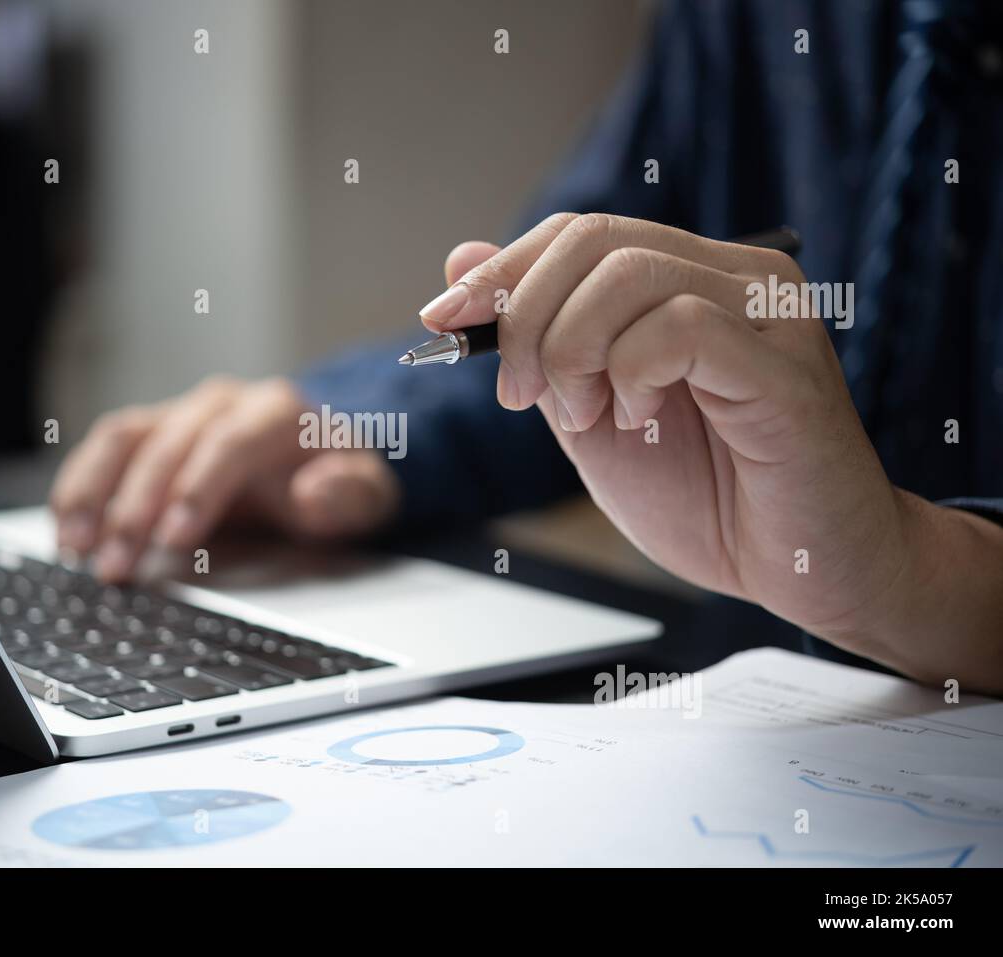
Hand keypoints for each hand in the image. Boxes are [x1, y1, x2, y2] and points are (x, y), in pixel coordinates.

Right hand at [49, 377, 399, 581]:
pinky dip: (80, 487)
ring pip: (124, 438)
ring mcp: (182, 413)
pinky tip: (67, 531)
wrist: (321, 453)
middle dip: (137, 507)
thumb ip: (350, 494)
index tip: (176, 537)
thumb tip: (313, 493)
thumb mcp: (368, 494)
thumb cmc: (340, 478)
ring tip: (76, 549)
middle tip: (117, 567)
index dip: (198, 487)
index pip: (230, 442)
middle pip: (167, 443)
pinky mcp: (153, 433)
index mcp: (277, 412)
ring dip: (93, 493)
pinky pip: (107, 449)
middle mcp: (223, 403)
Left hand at [420, 213, 908, 647]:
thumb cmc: (709, 496)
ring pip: (631, 273)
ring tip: (591, 417)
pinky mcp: (784, 365)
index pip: (580, 232)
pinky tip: (640, 417)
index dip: (502, 271)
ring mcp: (766, 312)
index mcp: (688, 279)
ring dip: (575, 351)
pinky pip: (682, 326)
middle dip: (525, 316)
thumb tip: (462, 262)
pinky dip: (633, 373)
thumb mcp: (588, 413)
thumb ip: (535, 338)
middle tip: (519, 392)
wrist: (802, 570)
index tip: (442, 322)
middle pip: (594, 239)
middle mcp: (734, 276)